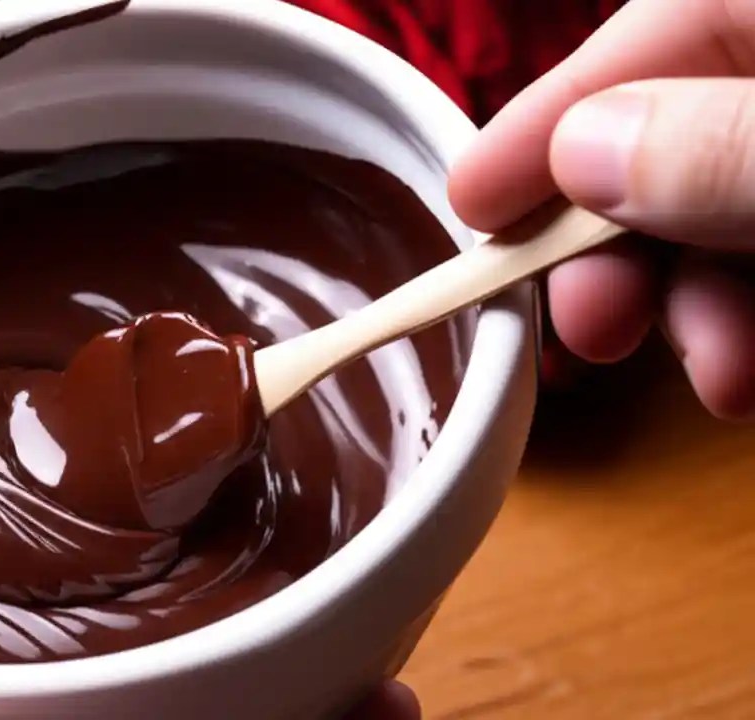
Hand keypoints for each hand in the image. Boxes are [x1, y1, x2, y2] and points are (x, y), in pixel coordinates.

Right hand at [448, 0, 754, 419]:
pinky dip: (752, 314)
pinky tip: (747, 369)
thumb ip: (724, 148)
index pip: (648, 37)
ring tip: (720, 381)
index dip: (547, 126)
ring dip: (697, 304)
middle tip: (595, 329)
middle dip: (627, 245)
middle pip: (679, 138)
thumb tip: (582, 154)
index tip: (469, 206)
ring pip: (729, 211)